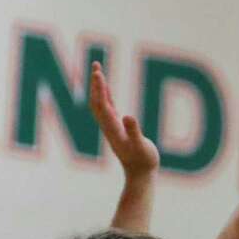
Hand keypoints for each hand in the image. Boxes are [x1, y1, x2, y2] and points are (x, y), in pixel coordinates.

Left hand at [90, 60, 158, 176]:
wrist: (139, 174)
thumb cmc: (143, 161)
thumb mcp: (142, 146)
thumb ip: (134, 131)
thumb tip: (128, 117)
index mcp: (113, 128)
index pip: (102, 104)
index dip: (99, 88)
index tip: (98, 72)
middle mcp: (108, 126)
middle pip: (96, 100)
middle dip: (95, 83)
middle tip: (96, 65)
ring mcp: (111, 127)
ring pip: (100, 103)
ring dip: (98, 87)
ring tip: (98, 71)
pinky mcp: (117, 128)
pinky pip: (107, 108)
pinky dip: (105, 95)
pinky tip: (106, 88)